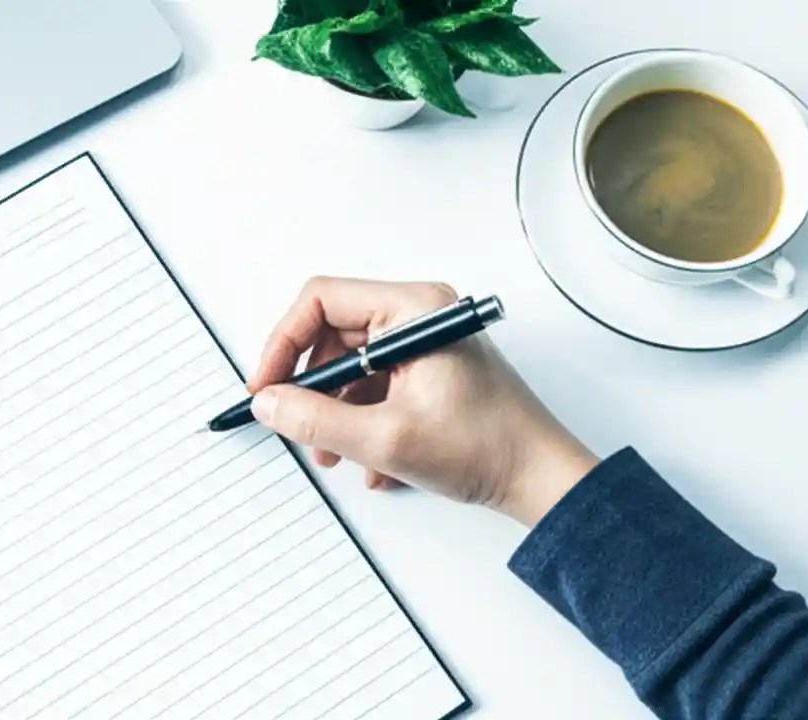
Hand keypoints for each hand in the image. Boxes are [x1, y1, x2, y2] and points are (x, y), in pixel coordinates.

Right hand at [247, 277, 598, 526]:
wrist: (541, 480)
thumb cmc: (487, 449)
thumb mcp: (385, 439)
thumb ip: (315, 420)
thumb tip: (269, 404)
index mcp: (414, 309)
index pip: (321, 300)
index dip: (283, 343)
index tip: (266, 386)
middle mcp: (420, 315)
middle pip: (333, 334)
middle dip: (311, 387)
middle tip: (294, 424)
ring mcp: (426, 342)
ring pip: (352, 366)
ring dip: (335, 412)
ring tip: (336, 454)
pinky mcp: (431, 370)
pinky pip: (376, 385)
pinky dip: (362, 421)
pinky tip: (372, 462)